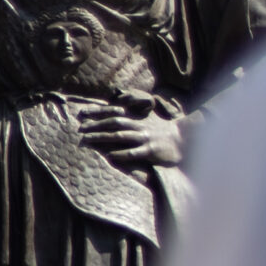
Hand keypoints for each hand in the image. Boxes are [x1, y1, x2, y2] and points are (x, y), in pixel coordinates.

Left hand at [71, 102, 186, 169]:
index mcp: (137, 119)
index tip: (82, 113)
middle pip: (113, 123)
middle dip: (95, 125)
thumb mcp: (148, 119)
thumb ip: (133, 115)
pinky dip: (120, 154)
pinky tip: (109, 156)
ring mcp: (144, 138)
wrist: (184, 139)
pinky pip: (133, 152)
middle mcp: (138, 126)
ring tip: (87, 140)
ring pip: (120, 136)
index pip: (114, 112)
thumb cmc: (163, 131)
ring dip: (102, 138)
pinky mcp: (150, 150)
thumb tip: (117, 110)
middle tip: (80, 128)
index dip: (97, 112)